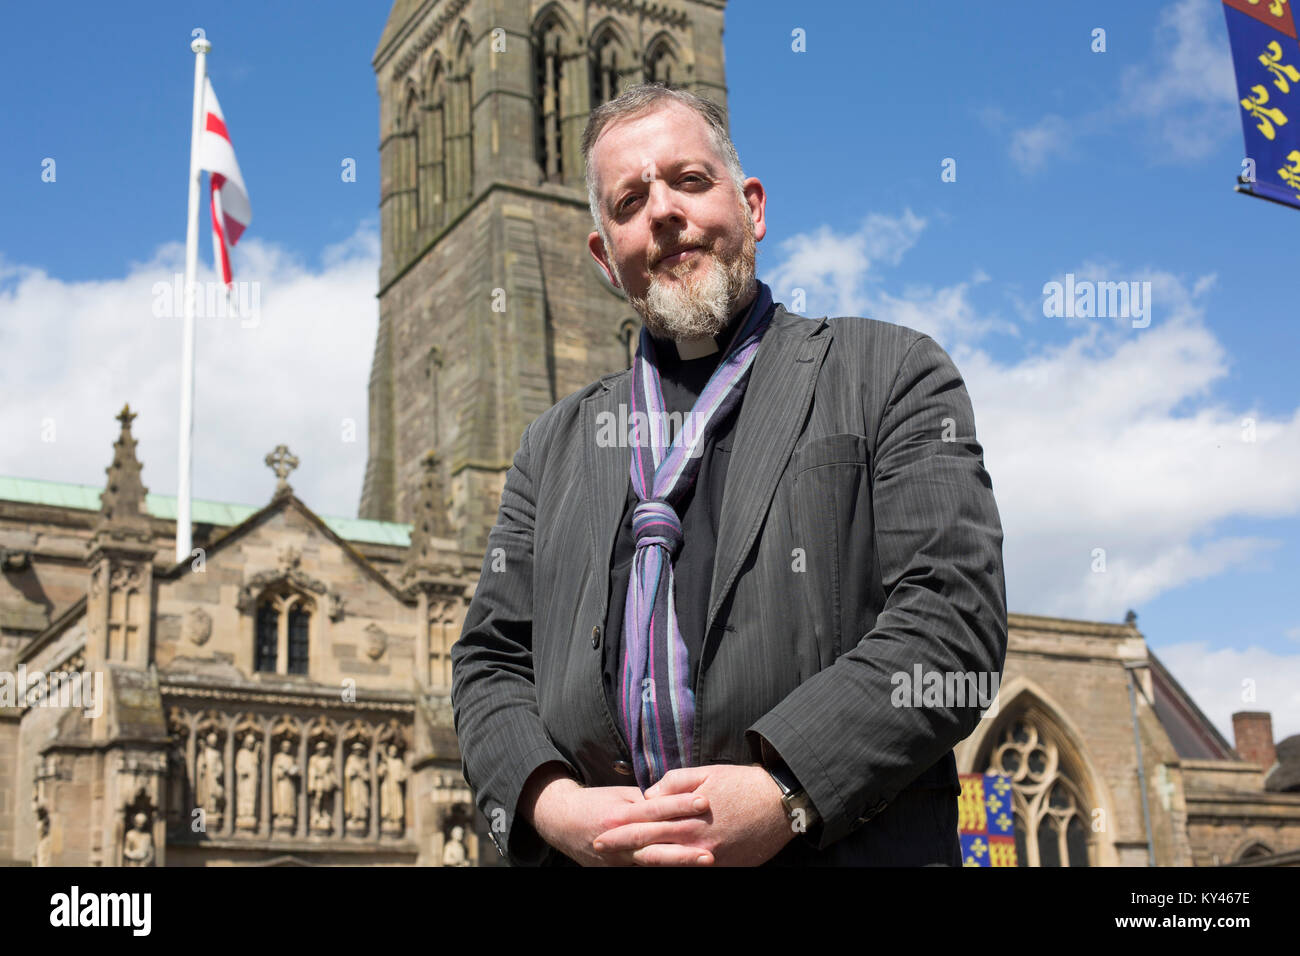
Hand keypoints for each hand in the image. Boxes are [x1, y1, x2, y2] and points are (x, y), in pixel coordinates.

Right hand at [520, 763, 713, 865]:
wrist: (560, 821)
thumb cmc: (595, 803)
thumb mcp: (620, 795)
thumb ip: (646, 801)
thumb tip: (673, 800)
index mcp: (620, 814)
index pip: (655, 809)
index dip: (680, 805)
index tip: (704, 801)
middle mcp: (617, 838)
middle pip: (655, 842)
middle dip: (683, 847)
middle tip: (710, 848)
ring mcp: (615, 859)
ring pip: (650, 862)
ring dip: (677, 862)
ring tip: (703, 861)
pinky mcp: (613, 871)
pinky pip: (639, 871)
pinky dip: (661, 871)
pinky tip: (682, 871)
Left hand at [592, 764, 796, 865]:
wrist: (780, 804)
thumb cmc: (742, 784)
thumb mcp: (705, 773)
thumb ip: (673, 783)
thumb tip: (649, 795)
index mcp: (687, 817)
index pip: (645, 826)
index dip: (621, 831)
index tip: (601, 833)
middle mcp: (695, 842)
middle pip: (651, 849)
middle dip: (623, 849)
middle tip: (599, 849)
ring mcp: (710, 859)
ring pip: (671, 865)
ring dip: (646, 863)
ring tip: (624, 862)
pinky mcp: (726, 867)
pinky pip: (696, 871)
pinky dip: (678, 868)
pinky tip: (663, 867)